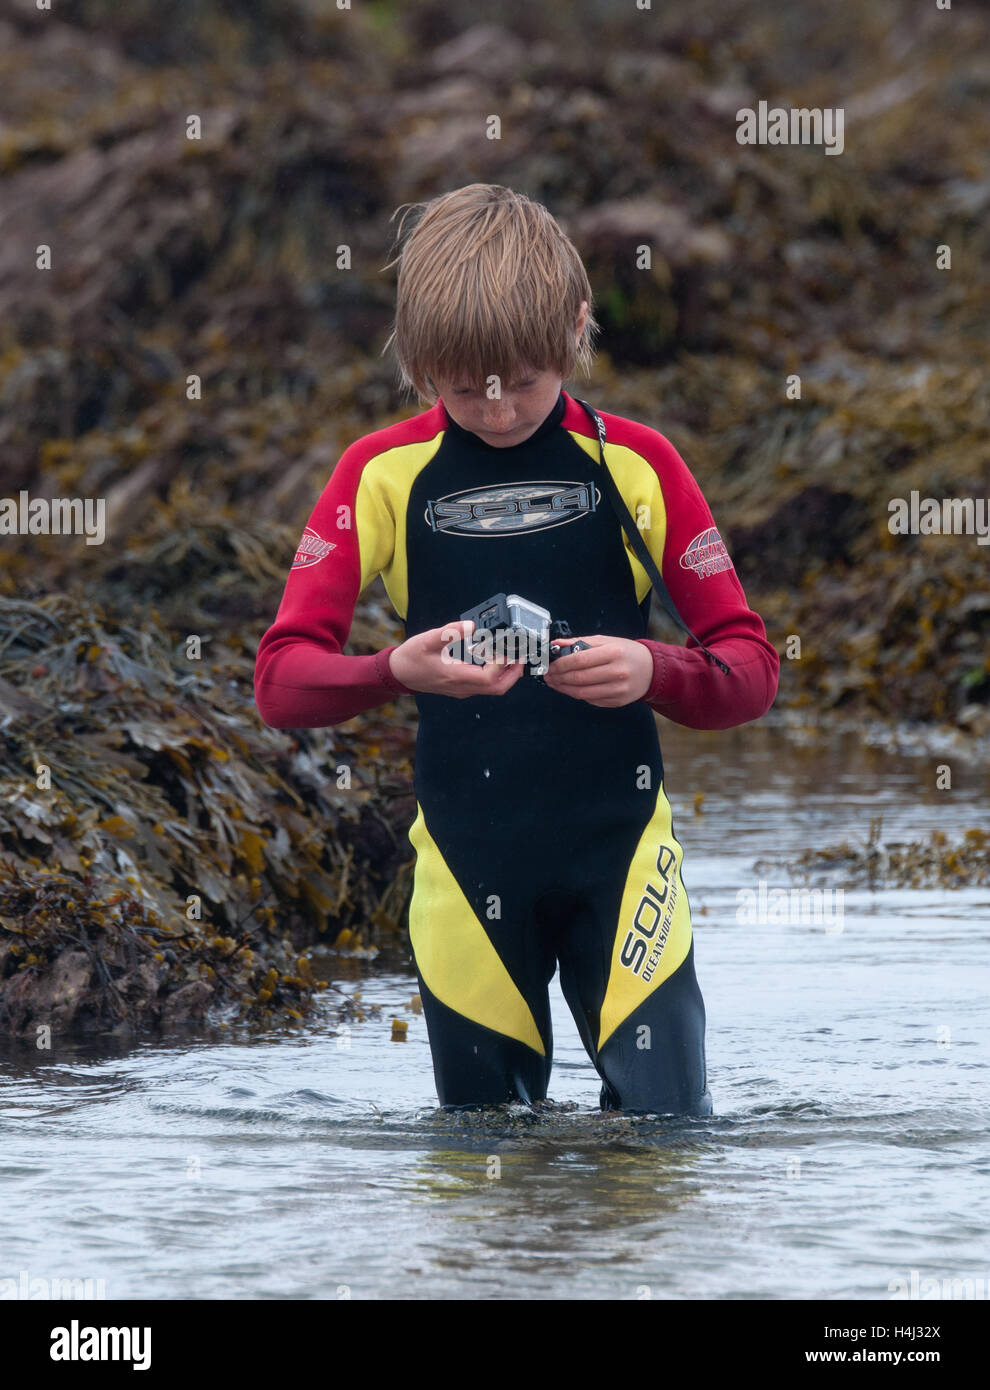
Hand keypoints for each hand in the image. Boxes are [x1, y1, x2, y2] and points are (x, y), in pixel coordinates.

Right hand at [389, 620, 527, 697]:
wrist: (399, 674)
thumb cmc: (411, 658)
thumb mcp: (427, 640)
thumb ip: (449, 632)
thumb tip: (471, 625)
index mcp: (455, 676)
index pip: (489, 678)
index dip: (502, 665)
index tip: (505, 648)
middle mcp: (462, 687)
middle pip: (498, 688)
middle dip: (513, 673)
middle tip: (520, 655)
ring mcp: (462, 690)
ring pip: (493, 689)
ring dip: (507, 674)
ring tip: (511, 654)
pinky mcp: (461, 687)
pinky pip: (484, 686)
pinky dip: (496, 674)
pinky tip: (494, 658)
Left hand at [542, 634, 653, 707]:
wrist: (650, 669)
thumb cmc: (626, 652)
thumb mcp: (605, 641)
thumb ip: (579, 642)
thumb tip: (556, 644)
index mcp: (614, 652)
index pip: (580, 659)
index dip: (561, 664)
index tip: (550, 665)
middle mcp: (617, 672)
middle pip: (579, 678)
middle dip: (558, 678)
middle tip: (548, 675)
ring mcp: (618, 689)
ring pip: (582, 693)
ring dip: (563, 689)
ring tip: (554, 683)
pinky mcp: (617, 701)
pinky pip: (591, 700)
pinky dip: (577, 694)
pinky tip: (570, 688)